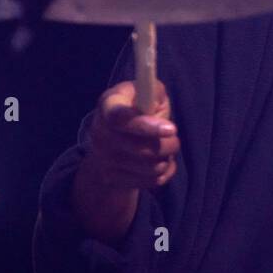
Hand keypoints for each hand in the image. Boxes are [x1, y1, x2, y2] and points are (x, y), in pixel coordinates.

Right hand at [69, 80, 178, 243]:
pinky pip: (151, 181)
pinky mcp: (111, 178)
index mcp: (108, 105)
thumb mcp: (147, 92)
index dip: (147, 126)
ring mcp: (103, 158)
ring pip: (151, 167)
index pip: (121, 118)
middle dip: (169, 144)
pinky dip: (165, 172)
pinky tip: (160, 161)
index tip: (172, 128)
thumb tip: (156, 102)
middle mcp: (100, 132)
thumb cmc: (138, 109)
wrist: (113, 139)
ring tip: (164, 148)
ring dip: (167, 158)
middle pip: (143, 149)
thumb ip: (153, 91)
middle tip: (173, 135)